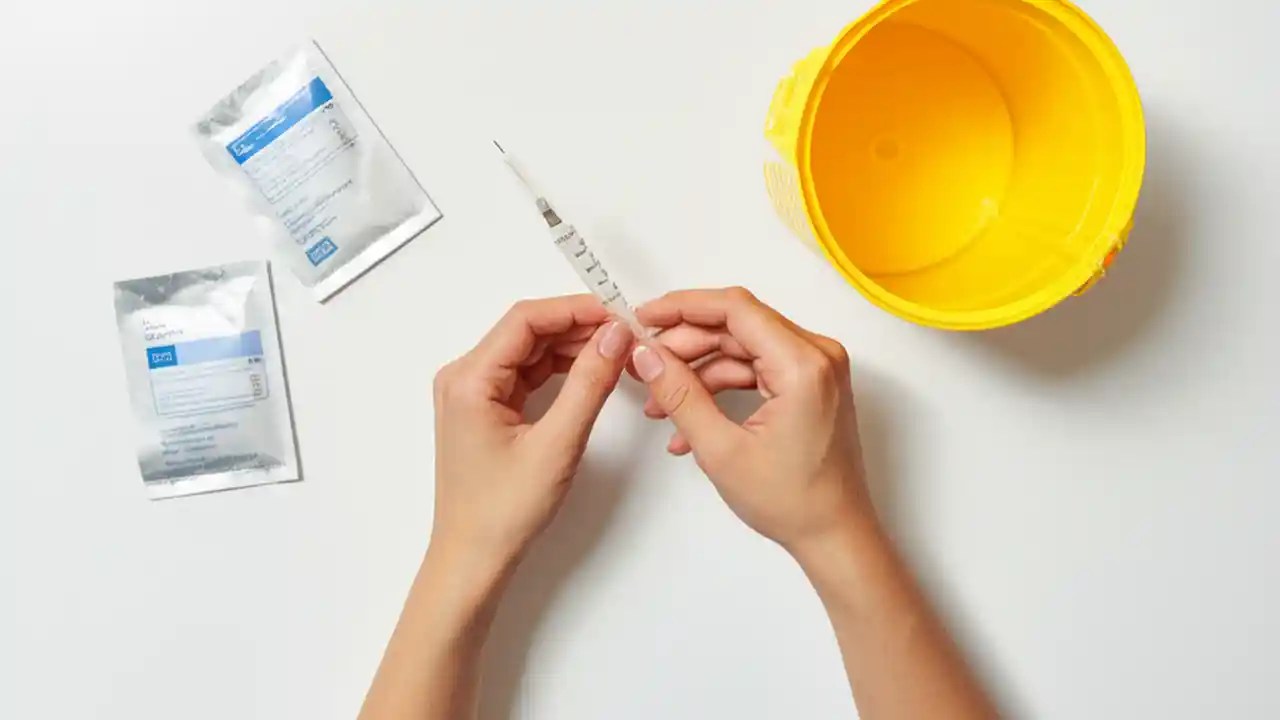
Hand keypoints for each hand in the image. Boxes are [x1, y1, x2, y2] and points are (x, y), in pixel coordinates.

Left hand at [430, 295, 634, 574]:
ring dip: (570, 347)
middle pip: (526, 330)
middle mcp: (463, 378)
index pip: (526, 320)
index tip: (617, 314)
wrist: (473, 558)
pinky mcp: (484, 409)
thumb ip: (589, 384)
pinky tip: (589, 371)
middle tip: (625, 333)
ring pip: (528, 351)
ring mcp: (472, 393)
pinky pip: (525, 374)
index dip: (574, 310)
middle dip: (576, 326)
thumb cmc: (503, 512)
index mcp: (469, 379)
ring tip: (615, 351)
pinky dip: (558, 369)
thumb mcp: (557, 444)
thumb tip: (614, 336)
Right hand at [630, 288, 869, 552]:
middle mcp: (818, 355)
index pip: (735, 308)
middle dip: (685, 345)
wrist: (835, 535)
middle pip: (737, 326)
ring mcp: (817, 368)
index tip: (645, 316)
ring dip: (699, 372)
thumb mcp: (721, 450)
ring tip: (660, 405)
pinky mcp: (811, 383)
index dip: (683, 307)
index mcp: (804, 365)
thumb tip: (646, 356)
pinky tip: (689, 421)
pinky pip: (757, 368)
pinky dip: (721, 387)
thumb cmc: (795, 502)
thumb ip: (679, 395)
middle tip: (645, 364)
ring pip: (742, 348)